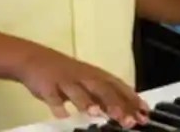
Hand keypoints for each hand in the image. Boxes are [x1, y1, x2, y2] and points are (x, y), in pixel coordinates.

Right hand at [13, 44, 148, 127]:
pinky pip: (52, 96)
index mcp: (97, 76)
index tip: (145, 114)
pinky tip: (62, 114)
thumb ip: (106, 96)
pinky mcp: (48, 86)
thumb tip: (128, 110)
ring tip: (97, 113)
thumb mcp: (89, 82)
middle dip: (116, 105)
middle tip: (127, 121)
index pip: (119, 88)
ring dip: (87, 102)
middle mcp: (85, 76)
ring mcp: (66, 80)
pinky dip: (56, 105)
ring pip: (78, 91)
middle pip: (103, 90)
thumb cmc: (67, 74)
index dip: (132, 100)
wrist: (35, 59)